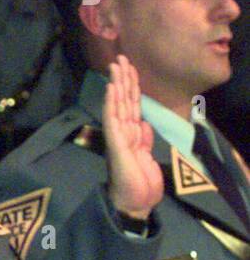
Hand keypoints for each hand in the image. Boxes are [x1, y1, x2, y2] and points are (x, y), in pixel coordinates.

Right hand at [103, 55, 162, 219]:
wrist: (134, 201)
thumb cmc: (140, 183)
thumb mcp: (148, 157)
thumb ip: (144, 139)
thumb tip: (143, 123)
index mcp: (131, 133)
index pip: (132, 104)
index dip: (131, 86)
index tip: (129, 67)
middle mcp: (123, 131)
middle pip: (124, 100)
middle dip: (123, 78)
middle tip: (121, 57)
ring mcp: (118, 136)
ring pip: (118, 104)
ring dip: (117, 84)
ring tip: (116, 65)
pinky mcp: (116, 143)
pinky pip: (113, 120)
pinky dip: (111, 103)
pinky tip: (111, 89)